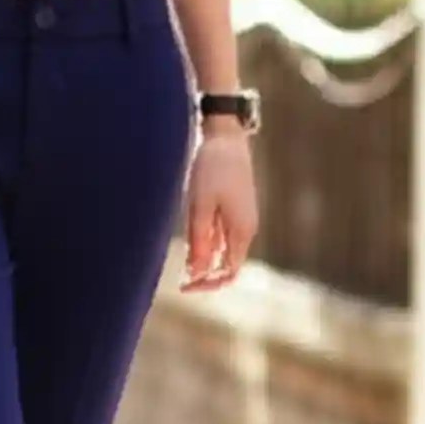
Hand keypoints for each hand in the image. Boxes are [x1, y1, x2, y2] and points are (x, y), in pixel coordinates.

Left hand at [180, 120, 259, 292]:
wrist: (224, 136)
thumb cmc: (212, 169)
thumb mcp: (200, 206)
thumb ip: (199, 240)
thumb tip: (197, 272)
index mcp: (242, 230)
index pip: (229, 272)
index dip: (208, 284)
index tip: (184, 287)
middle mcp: (245, 228)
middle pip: (227, 264)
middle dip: (204, 275)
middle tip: (179, 281)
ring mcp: (240, 218)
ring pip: (222, 251)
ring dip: (203, 261)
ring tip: (181, 266)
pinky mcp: (233, 209)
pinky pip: (220, 236)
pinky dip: (205, 245)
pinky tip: (190, 246)